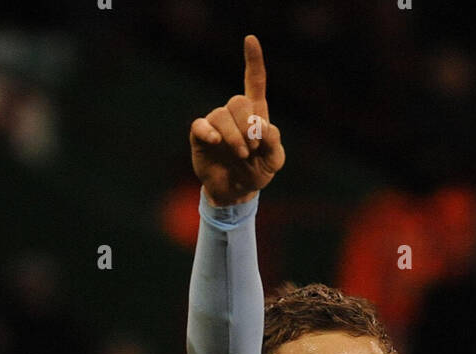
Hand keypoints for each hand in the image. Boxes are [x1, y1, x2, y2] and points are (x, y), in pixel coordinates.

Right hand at [190, 34, 284, 205]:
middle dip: (248, 124)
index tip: (250, 39)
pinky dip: (209, 131)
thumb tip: (261, 127)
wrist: (236, 193)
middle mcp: (234, 115)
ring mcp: (216, 124)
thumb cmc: (257, 173)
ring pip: (221, 115)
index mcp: (255, 114)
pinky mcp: (201, 137)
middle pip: (238, 101)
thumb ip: (274, 143)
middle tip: (252, 148)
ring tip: (242, 154)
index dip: (253, 61)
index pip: (254, 81)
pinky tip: (215, 141)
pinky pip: (201, 125)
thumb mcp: (274, 161)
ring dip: (235, 136)